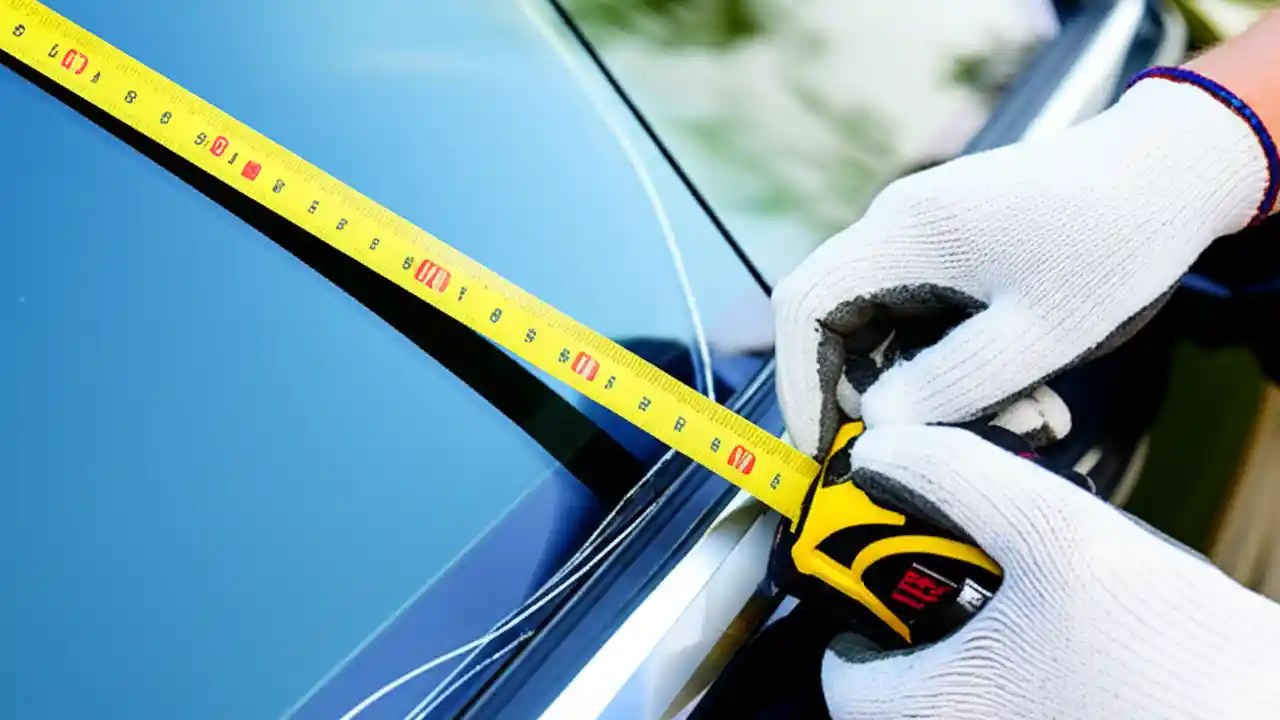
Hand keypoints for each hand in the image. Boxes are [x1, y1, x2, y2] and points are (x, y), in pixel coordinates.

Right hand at [773, 78, 1271, 456]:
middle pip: (839, 324)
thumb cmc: (1115, 242)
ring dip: (931, 387)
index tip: (819, 448)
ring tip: (1021, 416)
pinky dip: (956, 364)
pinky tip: (1024, 389)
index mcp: (903, 235)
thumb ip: (950, 384)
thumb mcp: (1039, 332)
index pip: (805, 307)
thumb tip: (873, 427)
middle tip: (937, 446)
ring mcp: (921, 237)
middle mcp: (896, 229)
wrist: (1172, 168)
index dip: (798, 382)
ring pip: (886, 331)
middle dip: (876, 395)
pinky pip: (923, 319)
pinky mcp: (949, 250)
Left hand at [821, 424, 1279, 719]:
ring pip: (961, 700)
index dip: (856, 610)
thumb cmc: (1178, 657)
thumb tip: (885, 447)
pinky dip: (1020, 676)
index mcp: (938, 712)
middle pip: (902, 688)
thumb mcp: (1057, 534)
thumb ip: (955, 479)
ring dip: (976, 648)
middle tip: (974, 574)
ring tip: (1036, 602)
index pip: (842, 677)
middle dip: (927, 622)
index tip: (886, 572)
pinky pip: (1012, 711)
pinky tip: (1074, 641)